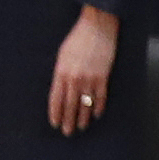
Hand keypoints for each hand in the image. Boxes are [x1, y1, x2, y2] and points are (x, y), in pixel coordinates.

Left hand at [46, 7, 116, 136]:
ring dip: (82, 117)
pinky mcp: (103, 75)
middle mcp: (74, 78)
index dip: (55, 113)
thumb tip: (59, 88)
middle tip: (67, 132)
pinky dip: (98, 107)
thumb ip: (60, 73)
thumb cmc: (77, 38)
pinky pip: (100, 96)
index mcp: (61, 72)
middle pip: (70, 105)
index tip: (55, 123)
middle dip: (68, 120)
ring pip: (85, 104)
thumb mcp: (62, 55)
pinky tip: (96, 115)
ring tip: (81, 127)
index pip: (56, 99)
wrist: (97, 27)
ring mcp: (90, 78)